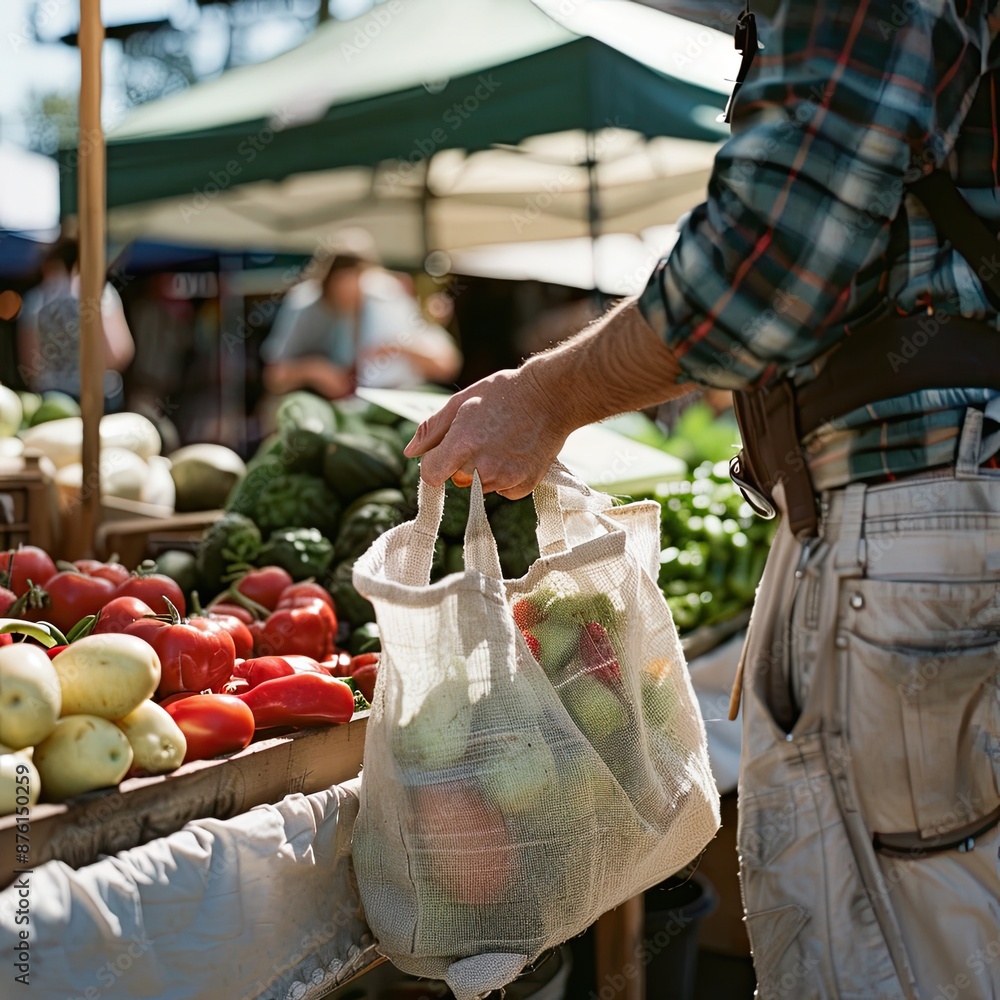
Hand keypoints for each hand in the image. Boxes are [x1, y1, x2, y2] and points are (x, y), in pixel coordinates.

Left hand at [404, 367, 569, 498]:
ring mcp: (504, 479)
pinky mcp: (523, 486)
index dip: (434, 461)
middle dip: (461, 462)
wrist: (552, 396)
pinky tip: (514, 452)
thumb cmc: (503, 393)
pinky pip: (502, 490)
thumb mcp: (461, 402)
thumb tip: (410, 452)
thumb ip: (432, 430)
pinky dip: (504, 477)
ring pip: (479, 485)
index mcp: (461, 446)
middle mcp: (481, 468)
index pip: (430, 474)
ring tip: (501, 441)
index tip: (445, 450)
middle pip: (456, 479)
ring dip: (483, 470)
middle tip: (482, 436)